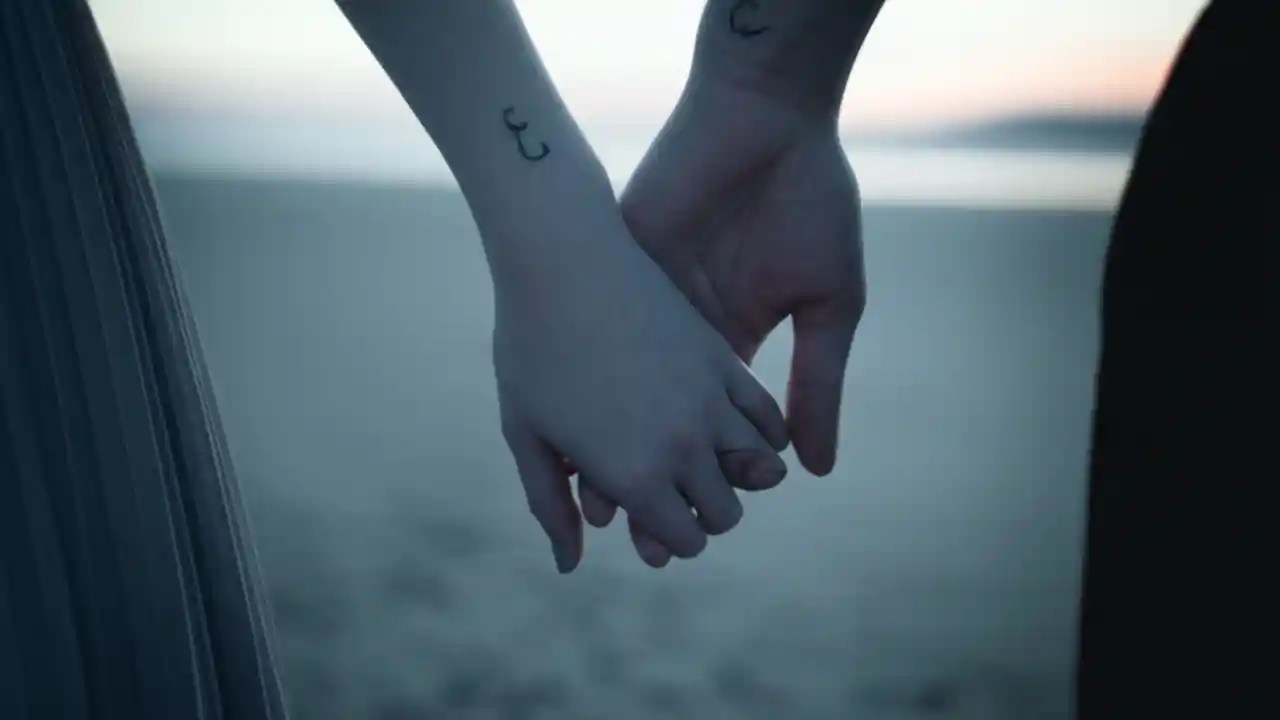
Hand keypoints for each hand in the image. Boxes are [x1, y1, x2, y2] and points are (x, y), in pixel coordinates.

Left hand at [490, 198, 788, 573]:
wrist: (563, 258)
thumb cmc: (529, 349)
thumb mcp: (527, 435)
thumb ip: (551, 507)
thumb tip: (571, 564)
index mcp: (633, 476)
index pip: (685, 541)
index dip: (672, 540)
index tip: (654, 521)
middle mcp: (682, 447)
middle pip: (726, 514)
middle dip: (706, 513)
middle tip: (679, 493)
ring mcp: (709, 401)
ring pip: (756, 468)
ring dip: (736, 472)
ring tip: (710, 458)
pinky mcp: (723, 359)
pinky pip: (765, 415)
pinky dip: (762, 432)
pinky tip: (741, 426)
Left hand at [578, 78, 865, 565]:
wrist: (758, 123)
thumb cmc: (810, 205)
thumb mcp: (829, 302)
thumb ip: (820, 385)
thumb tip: (816, 471)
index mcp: (734, 351)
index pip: (718, 447)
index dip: (711, 492)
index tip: (698, 532)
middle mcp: (694, 349)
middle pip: (674, 443)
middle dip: (666, 495)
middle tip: (649, 544)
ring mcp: (658, 321)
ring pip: (630, 412)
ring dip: (623, 463)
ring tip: (608, 515)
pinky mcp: (630, 283)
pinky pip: (602, 361)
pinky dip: (594, 404)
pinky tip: (582, 448)